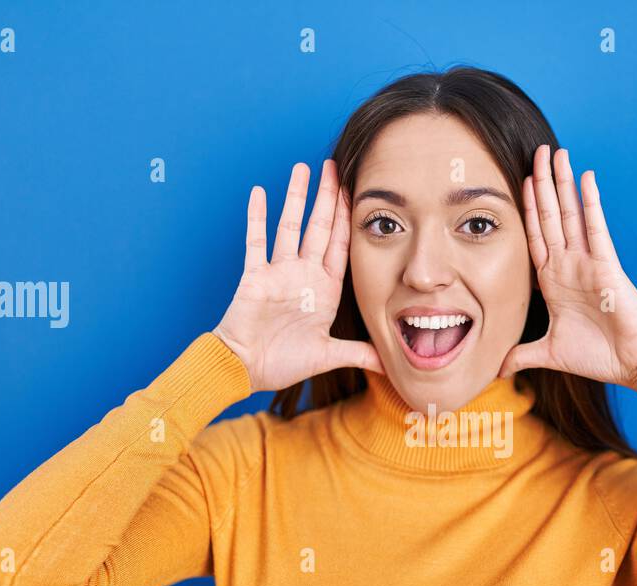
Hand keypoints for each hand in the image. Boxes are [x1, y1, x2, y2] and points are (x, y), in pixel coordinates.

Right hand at [213, 159, 382, 392]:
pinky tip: (260, 192)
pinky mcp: (255, 276)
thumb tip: (390, 365)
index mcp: (324, 289)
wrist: (246, 369)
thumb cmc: (283, 363)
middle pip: (319, 227)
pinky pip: (256, 242)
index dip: (349, 220)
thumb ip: (358, 354)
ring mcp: (278, 273)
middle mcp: (303, 275)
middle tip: (334, 166)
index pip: (341, 246)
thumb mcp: (328, 355)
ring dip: (296, 197)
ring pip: (289, 226)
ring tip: (303, 168)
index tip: (356, 192)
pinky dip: (257, 217)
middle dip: (328, 197)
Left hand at [498, 145, 636, 390]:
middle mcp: (569, 265)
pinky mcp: (607, 265)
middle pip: (550, 216)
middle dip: (541, 184)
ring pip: (570, 214)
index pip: (535, 236)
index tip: (518, 182)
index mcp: (554, 281)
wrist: (632, 364)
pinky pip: (595, 228)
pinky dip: (590, 202)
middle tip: (537, 152)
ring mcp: (588, 262)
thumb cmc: (599, 356)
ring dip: (562, 183)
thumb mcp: (549, 353)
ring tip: (556, 152)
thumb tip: (498, 368)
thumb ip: (522, 354)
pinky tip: (585, 176)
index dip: (526, 209)